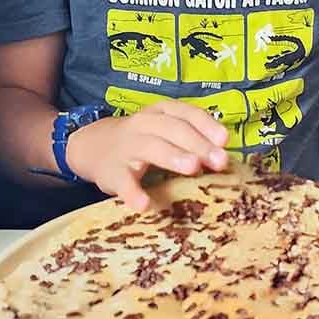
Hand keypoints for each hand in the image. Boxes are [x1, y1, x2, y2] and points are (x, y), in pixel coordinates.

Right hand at [66, 101, 229, 210]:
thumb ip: (192, 139)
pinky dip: (133, 193)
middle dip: (198, 144)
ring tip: (193, 168)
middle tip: (219, 161)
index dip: (206, 125)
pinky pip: (123, 182)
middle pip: (173, 129)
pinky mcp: (112, 172)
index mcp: (161, 113)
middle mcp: (144, 125)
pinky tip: (145, 204)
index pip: (186, 113)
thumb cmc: (142, 140)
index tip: (225, 140)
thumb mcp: (164, 130)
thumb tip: (226, 157)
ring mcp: (127, 148)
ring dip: (173, 156)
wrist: (92, 147)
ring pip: (151, 147)